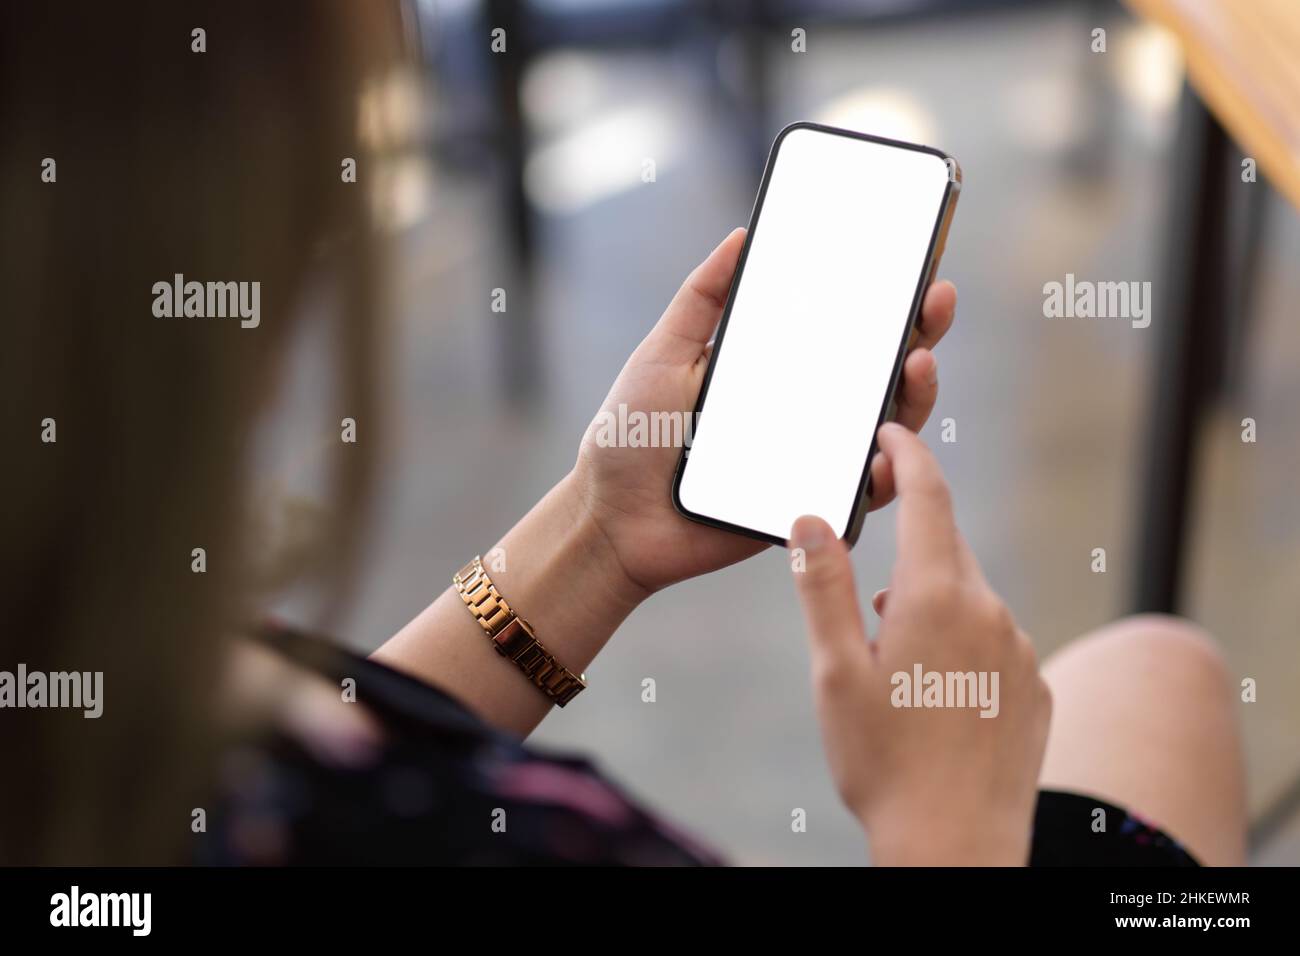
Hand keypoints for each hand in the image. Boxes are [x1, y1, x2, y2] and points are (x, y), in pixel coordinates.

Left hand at [572, 228, 958, 595]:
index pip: (845, 330)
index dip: (887, 300)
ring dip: (913, 399)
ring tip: (916, 365)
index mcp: (777, 370)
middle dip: (920, 335)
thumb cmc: (630, 436)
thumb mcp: (664, 353)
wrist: (610, 518)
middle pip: (880, 374)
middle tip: (934, 300)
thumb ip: (701, 299)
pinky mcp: (807, 508)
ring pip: (886, 432)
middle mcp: (805, 412)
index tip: (916, 264)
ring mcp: (811, 460)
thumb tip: (742, 235)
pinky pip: (859, 496)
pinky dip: (886, 475)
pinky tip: (888, 449)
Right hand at [788, 423, 1051, 865]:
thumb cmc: (882, 761)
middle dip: (910, 546)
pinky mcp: (1034, 687)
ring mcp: (1019, 650)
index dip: (911, 454)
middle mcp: (991, 610)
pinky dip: (960, 643)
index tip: (894, 430)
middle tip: (866, 590)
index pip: (930, 497)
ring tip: (890, 664)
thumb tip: (814, 518)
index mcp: (938, 596)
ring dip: (930, 605)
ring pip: (969, 598)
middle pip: (948, 548)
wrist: (955, 846)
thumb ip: (824, 587)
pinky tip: (930, 694)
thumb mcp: (835, 671)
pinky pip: (993, 641)